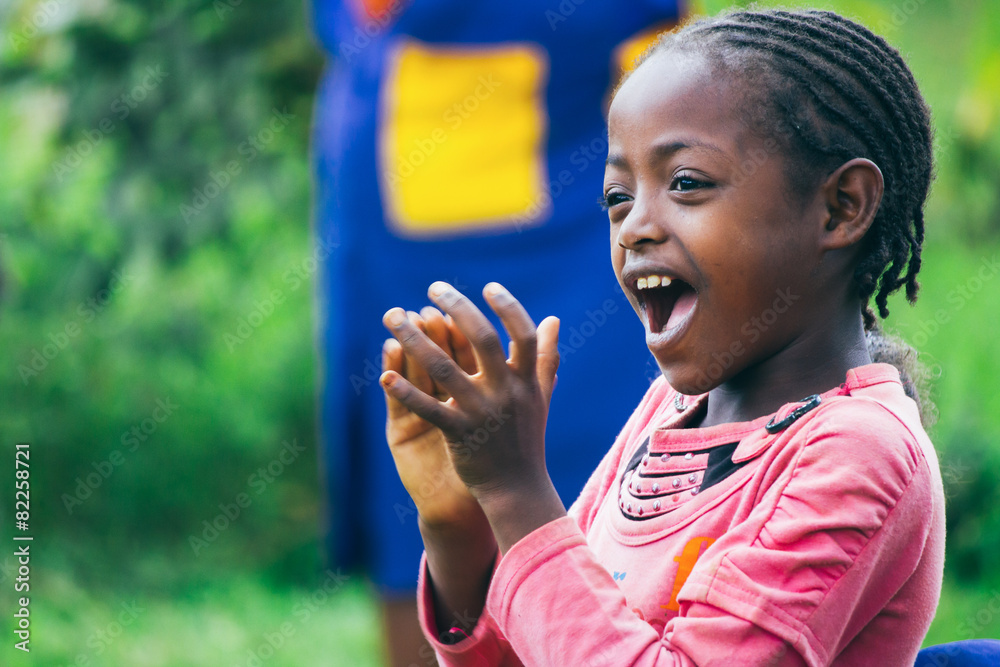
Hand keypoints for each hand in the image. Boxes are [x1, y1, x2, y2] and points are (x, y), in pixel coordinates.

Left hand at [380, 282, 561, 520]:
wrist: (518, 491)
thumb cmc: (527, 441)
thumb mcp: (541, 396)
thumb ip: (546, 357)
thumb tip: (553, 319)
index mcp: (525, 381)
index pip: (522, 334)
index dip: (508, 308)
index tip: (489, 287)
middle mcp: (505, 392)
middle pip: (481, 339)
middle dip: (456, 308)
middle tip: (434, 287)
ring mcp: (481, 412)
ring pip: (443, 368)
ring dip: (414, 339)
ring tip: (392, 316)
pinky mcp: (459, 434)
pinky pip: (428, 408)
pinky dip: (405, 391)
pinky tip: (384, 375)